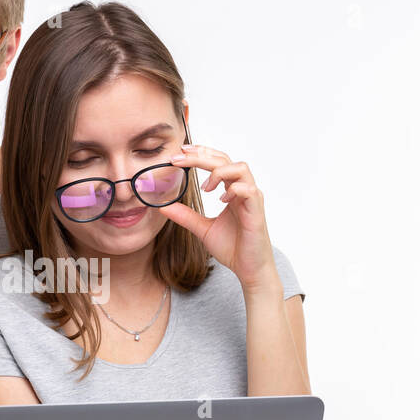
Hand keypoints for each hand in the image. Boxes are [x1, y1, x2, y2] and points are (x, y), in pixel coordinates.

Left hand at [158, 144, 281, 295]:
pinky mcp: (256, 212)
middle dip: (201, 156)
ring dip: (219, 172)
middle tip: (180, 158)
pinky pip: (248, 190)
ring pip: (240, 168)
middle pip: (225, 160)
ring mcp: (252, 199)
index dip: (202, 152)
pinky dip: (233, 190)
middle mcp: (243, 190)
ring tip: (205, 188)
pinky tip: (222, 200)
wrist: (249, 269)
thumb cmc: (232, 247)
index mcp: (232, 191)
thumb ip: (185, 216)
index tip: (182, 151)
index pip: (219, 161)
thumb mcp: (202, 229)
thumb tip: (163, 206)